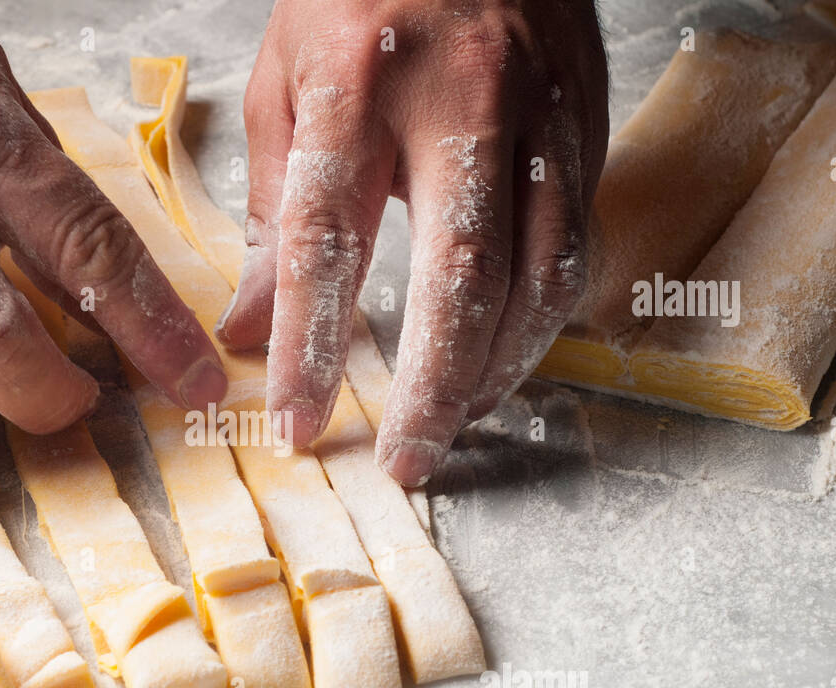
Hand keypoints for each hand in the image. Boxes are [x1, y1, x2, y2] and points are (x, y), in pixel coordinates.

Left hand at [224, 0, 607, 483]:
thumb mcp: (285, 78)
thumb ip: (268, 205)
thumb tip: (247, 327)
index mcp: (359, 87)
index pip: (328, 240)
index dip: (312, 343)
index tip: (298, 420)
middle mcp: (462, 105)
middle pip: (460, 276)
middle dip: (434, 387)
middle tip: (407, 461)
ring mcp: (541, 118)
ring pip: (539, 274)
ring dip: (497, 368)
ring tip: (452, 421)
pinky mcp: (588, 131)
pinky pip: (576, 247)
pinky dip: (543, 321)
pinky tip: (505, 356)